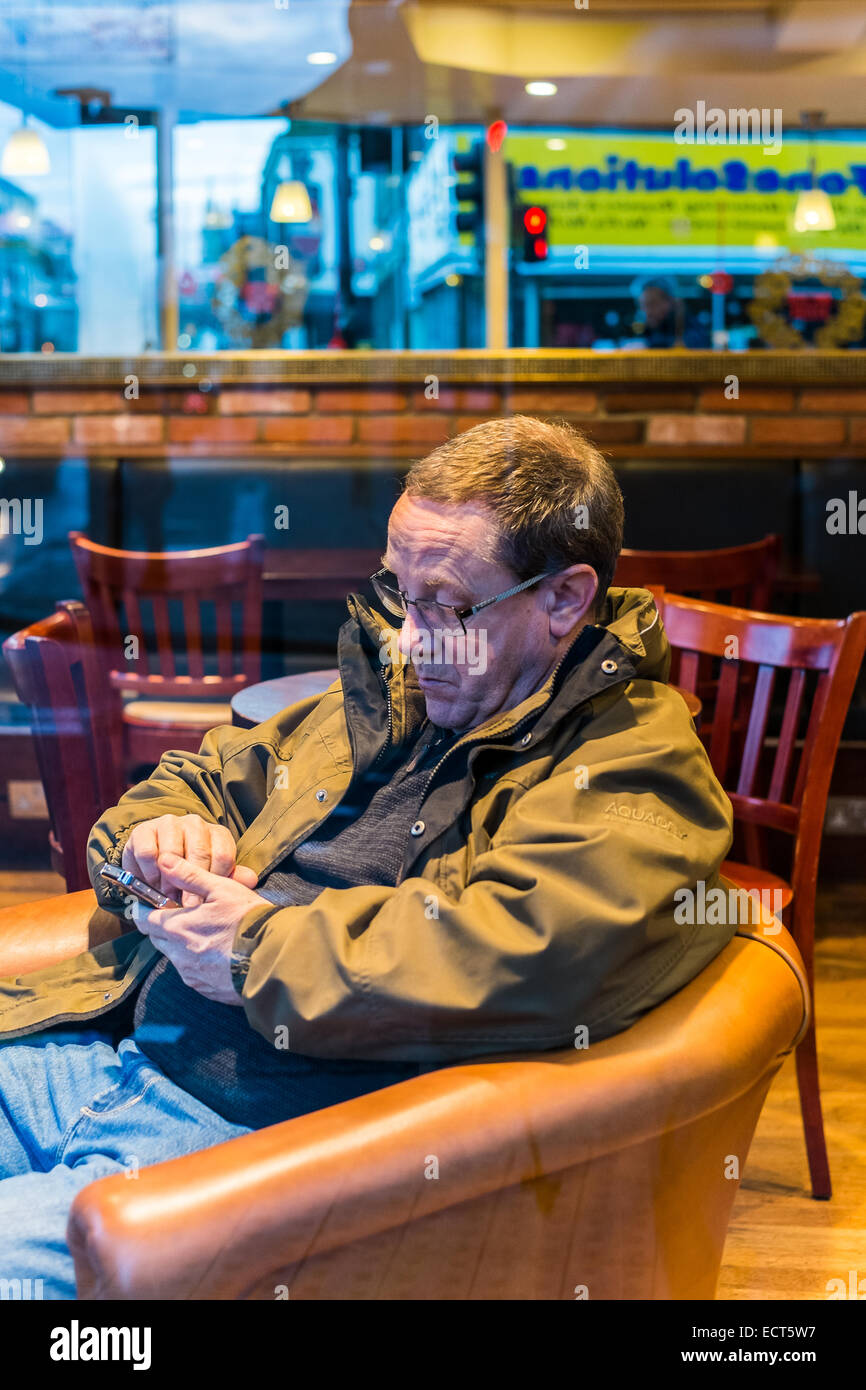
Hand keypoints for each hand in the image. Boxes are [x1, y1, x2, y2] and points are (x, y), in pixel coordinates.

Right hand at [122, 813, 256, 905]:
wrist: (152, 860)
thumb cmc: (188, 871)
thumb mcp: (211, 875)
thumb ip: (230, 878)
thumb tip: (251, 880)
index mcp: (217, 834)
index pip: (224, 856)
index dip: (215, 882)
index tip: (208, 902)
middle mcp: (195, 824)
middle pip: (199, 854)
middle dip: (192, 885)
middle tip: (187, 906)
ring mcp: (169, 824)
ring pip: (173, 853)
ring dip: (169, 880)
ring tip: (168, 895)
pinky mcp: (144, 830)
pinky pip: (148, 853)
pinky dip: (149, 873)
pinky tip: (152, 883)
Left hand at [134, 852, 266, 1004]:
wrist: (276, 958)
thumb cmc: (249, 919)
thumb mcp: (222, 888)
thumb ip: (189, 875)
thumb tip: (163, 860)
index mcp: (178, 929)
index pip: (144, 919)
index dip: (142, 910)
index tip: (146, 904)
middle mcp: (179, 956)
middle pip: (158, 939)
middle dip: (163, 927)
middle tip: (181, 915)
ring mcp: (192, 975)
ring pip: (175, 957)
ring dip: (182, 945)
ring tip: (205, 934)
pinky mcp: (206, 989)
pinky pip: (192, 973)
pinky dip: (198, 962)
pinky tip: (217, 953)